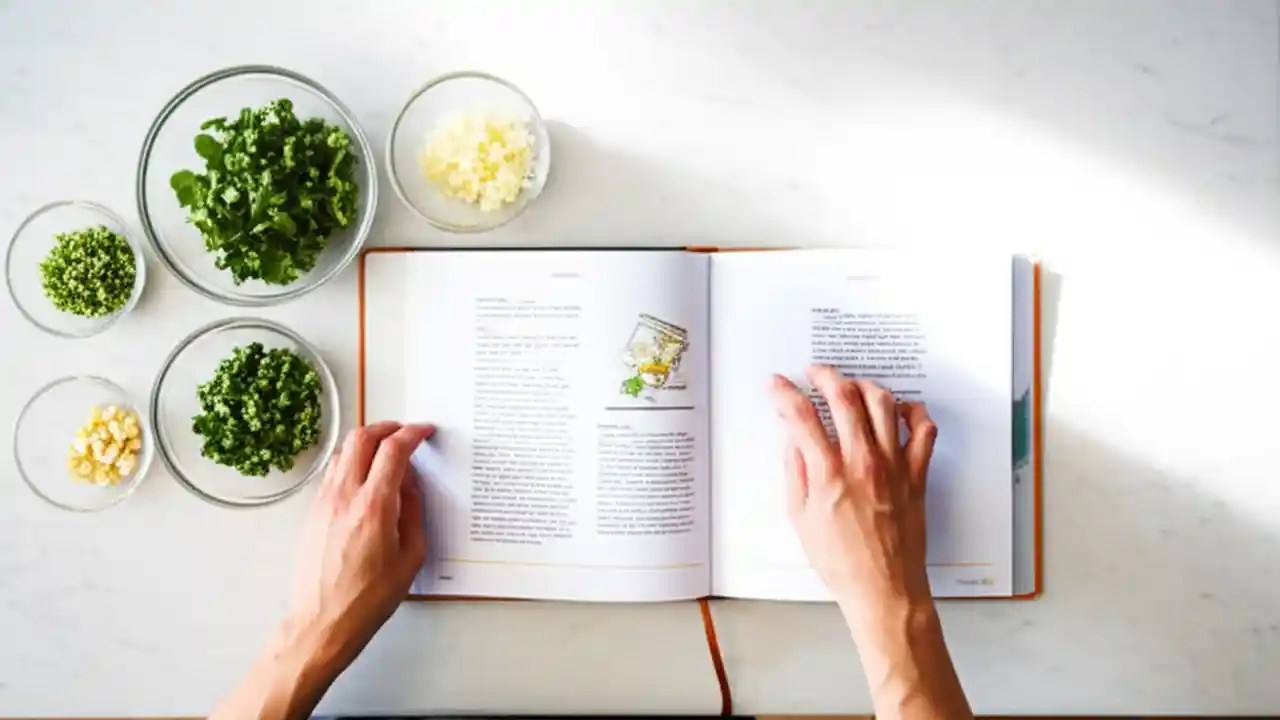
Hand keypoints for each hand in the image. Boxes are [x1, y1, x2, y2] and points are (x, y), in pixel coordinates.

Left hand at [212, 421, 432, 719]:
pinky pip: (333, 473)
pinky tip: (365, 477)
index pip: (393, 450)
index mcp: (374, 507)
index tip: (424, 431)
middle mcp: (344, 497)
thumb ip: (413, 514)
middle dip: (387, 428)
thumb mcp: (409, 557)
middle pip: (362, 438)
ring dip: (367, 442)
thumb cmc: (366, 600)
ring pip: (344, 452)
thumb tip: (410, 487)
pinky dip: (351, 463)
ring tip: (385, 452)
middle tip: (405, 432)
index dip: (413, 434)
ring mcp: (324, 503)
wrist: (321, 623)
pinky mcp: (313, 513)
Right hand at [772, 366, 969, 719]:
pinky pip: (923, 430)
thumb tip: (794, 439)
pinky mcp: (916, 474)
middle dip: (825, 375)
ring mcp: (893, 465)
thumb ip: (796, 472)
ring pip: (883, 403)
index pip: (801, 416)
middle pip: (844, 397)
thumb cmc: (840, 561)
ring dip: (865, 385)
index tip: (778, 384)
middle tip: (816, 372)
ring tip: (853, 386)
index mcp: (828, 474)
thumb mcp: (800, 517)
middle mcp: (862, 462)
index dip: (784, 393)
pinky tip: (902, 409)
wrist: (883, 587)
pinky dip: (914, 412)